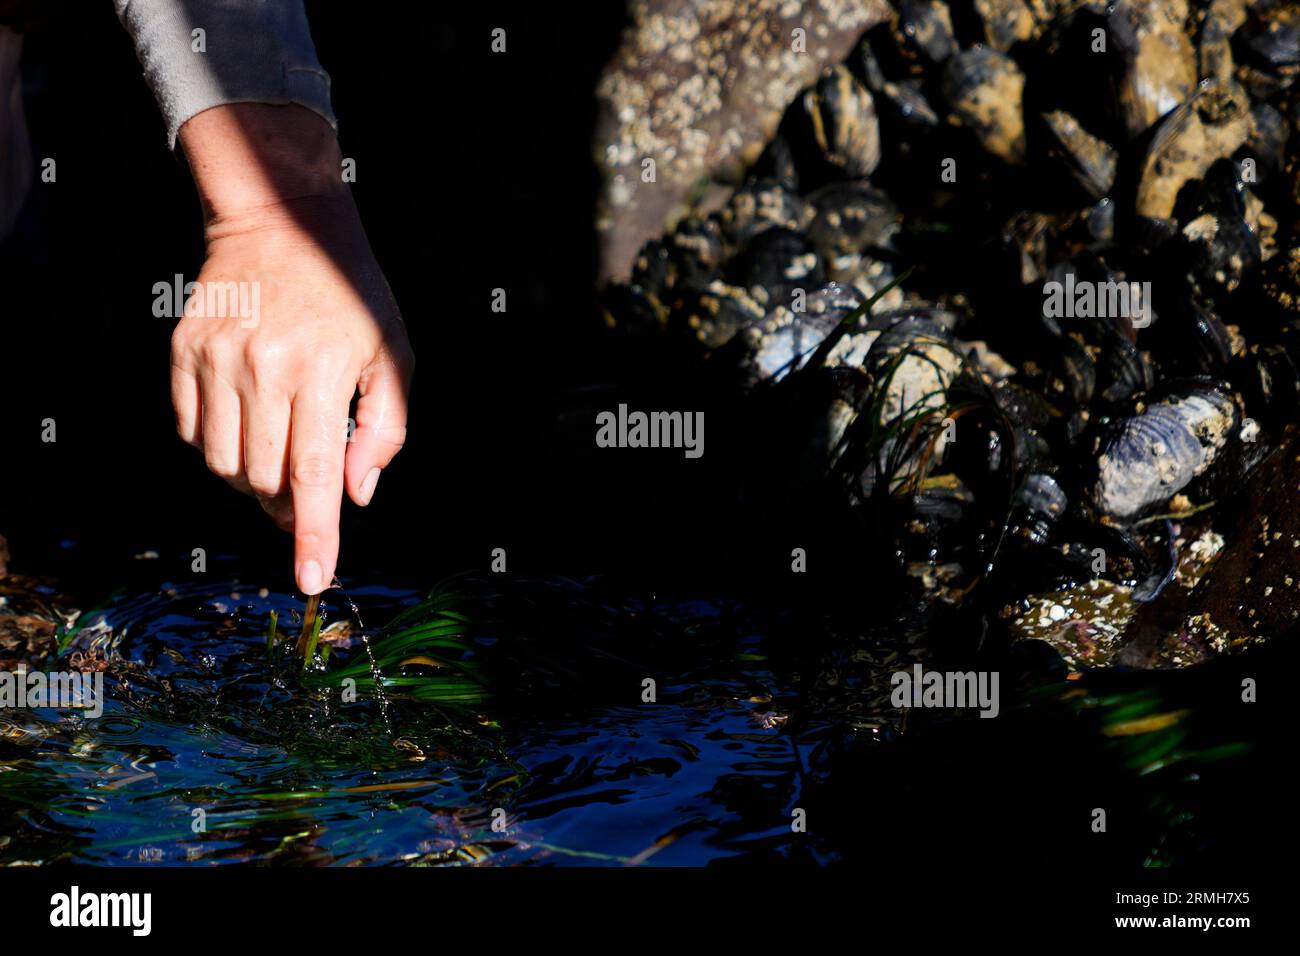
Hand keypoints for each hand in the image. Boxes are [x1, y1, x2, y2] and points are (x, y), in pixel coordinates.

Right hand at [172, 104, 412, 594]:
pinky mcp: (183, 351)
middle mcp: (262, 369)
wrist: (282, 222)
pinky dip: (220, 447)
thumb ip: (383, 430)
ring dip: (255, 480)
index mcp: (322, 373)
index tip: (311, 580)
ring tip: (280, 453)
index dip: (313, 535)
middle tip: (308, 492)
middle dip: (289, 504)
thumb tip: (354, 495)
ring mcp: (216, 360)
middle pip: (266, 479)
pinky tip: (247, 425)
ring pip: (224, 464)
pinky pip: (192, 432)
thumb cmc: (352, 295)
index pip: (314, 476)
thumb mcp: (393, 355)